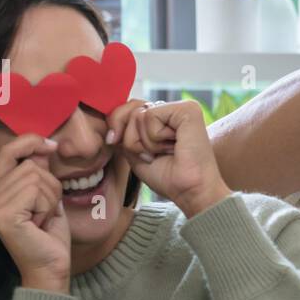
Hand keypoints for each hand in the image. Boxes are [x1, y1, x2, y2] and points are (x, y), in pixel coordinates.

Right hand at [0, 134, 70, 291]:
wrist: (50, 268)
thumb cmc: (49, 236)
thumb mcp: (47, 197)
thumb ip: (40, 173)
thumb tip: (44, 145)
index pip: (8, 152)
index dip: (30, 142)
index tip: (51, 146)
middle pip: (30, 165)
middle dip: (50, 186)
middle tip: (46, 211)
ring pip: (36, 176)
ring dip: (50, 198)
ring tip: (43, 218)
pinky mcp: (3, 215)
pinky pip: (35, 190)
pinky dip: (47, 205)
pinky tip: (40, 223)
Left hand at [117, 99, 231, 216]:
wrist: (191, 191)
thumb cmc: (169, 177)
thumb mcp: (134, 153)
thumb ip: (122, 132)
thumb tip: (108, 122)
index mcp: (162, 118)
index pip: (127, 110)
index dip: (121, 131)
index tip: (141, 155)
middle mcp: (171, 110)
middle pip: (130, 110)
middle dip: (133, 140)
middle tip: (155, 156)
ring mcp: (181, 107)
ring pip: (138, 115)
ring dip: (147, 143)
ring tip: (168, 151)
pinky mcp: (187, 109)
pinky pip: (150, 115)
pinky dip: (155, 138)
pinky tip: (174, 145)